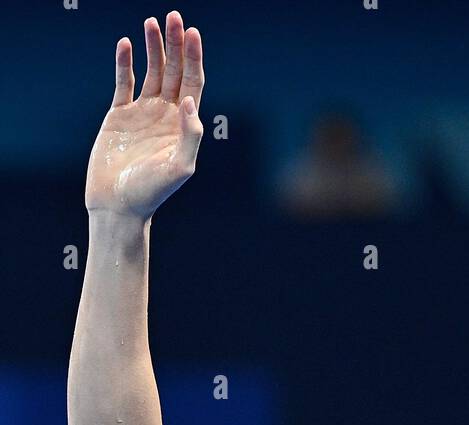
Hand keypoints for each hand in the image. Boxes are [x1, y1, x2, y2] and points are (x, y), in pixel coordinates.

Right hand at [85, 12, 204, 218]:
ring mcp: (142, 114)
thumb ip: (190, 135)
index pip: (192, 83)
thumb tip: (188, 101)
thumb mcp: (179, 167)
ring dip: (153, 48)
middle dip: (175, 44)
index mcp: (183, 126)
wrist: (119, 206)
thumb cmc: (152, 192)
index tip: (192, 32)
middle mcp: (166, 116)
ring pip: (151, 72)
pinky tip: (127, 44)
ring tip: (152, 22)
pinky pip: (124, 83)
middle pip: (174, 72)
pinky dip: (125, 63)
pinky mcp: (119, 116)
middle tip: (174, 16)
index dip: (194, 58)